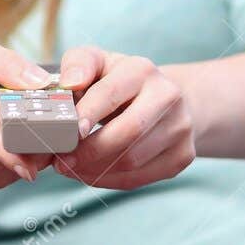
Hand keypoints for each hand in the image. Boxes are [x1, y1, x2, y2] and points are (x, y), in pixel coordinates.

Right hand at [0, 36, 57, 188]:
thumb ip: (6, 63)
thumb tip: (42, 81)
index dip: (12, 152)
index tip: (31, 166)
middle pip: (20, 147)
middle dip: (47, 133)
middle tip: (60, 112)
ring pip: (30, 158)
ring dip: (43, 141)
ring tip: (34, 118)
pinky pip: (27, 166)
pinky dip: (35, 150)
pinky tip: (24, 133)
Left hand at [51, 47, 195, 189]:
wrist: (162, 99)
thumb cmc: (117, 82)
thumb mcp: (97, 63)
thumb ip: (77, 65)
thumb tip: (70, 83)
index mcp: (142, 69)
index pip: (111, 92)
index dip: (87, 115)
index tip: (64, 135)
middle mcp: (168, 95)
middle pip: (128, 132)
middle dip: (90, 151)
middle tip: (61, 162)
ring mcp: (181, 127)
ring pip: (132, 160)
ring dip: (94, 170)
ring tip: (71, 168)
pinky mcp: (184, 154)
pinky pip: (140, 178)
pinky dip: (109, 180)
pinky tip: (92, 173)